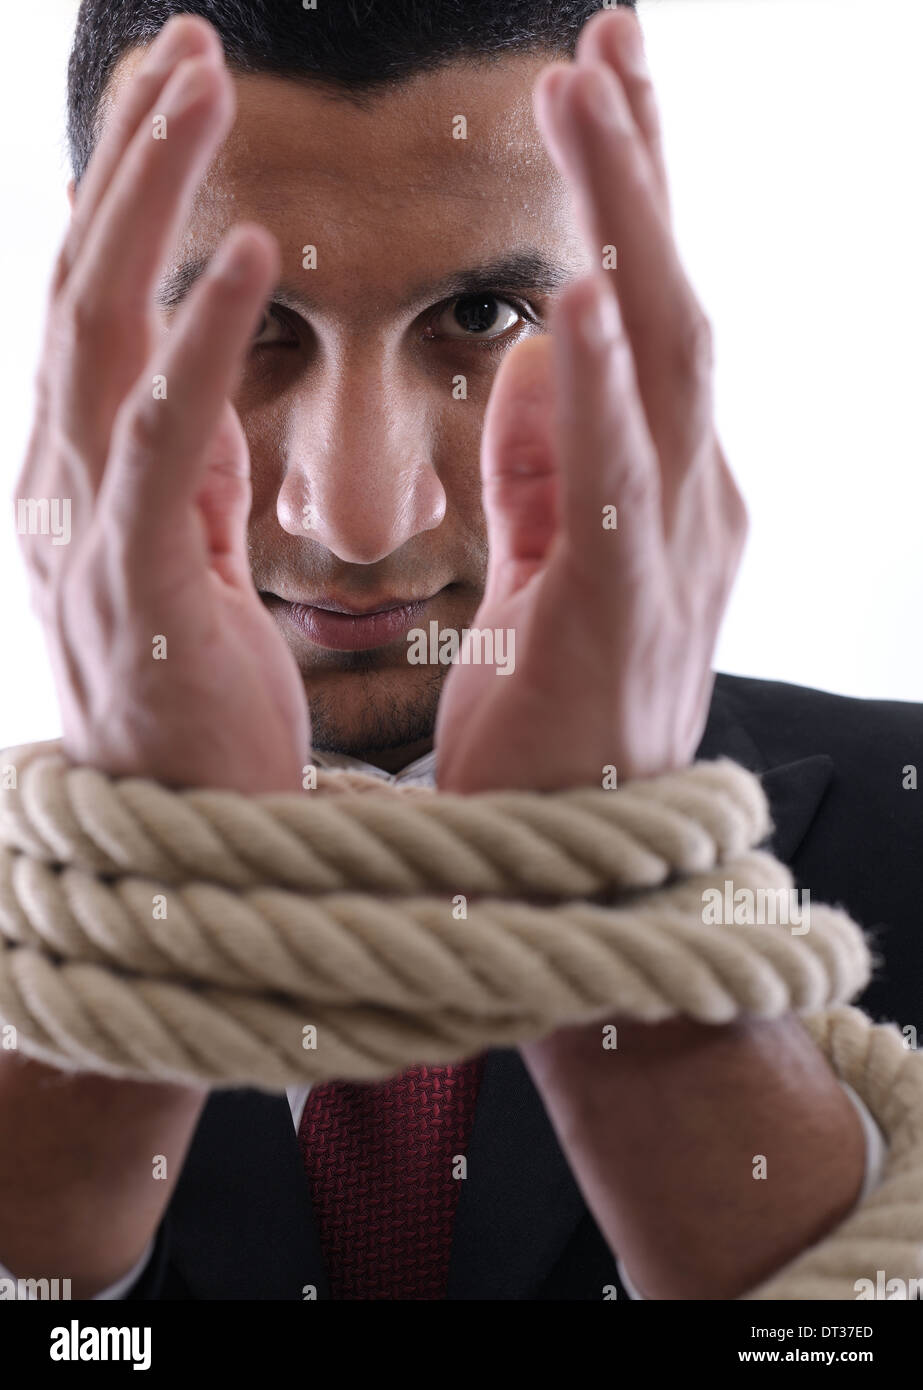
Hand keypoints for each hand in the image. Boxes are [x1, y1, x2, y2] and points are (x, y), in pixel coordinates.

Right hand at [13, 16, 307, 793]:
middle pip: (87, 285)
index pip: (107, 304)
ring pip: (102, 333)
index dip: (135, 192)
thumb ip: (185, 465)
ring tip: (200, 89)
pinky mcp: (136, 584)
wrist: (188, 843)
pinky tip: (248, 256)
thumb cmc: (201, 701)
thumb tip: (196, 373)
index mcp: (97, 473)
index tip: (183, 90)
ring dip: (148, 203)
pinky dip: (196, 343)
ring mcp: (86, 528)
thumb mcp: (186, 555)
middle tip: (188, 44)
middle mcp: (69, 481)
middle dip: (131, 158)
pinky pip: (163, 442)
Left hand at [435, 8, 746, 795]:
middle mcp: (688, 495)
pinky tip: (578, 297)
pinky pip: (620, 482)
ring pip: (662, 360)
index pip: (642, 313)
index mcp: (655, 483)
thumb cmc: (554, 719)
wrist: (577, 868)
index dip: (627, 195)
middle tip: (605, 36)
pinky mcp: (626, 608)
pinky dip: (600, 388)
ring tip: (589, 95)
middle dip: (640, 166)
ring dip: (627, 224)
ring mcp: (674, 548)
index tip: (596, 80)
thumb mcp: (546, 568)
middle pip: (667, 302)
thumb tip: (536, 354)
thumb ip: (547, 467)